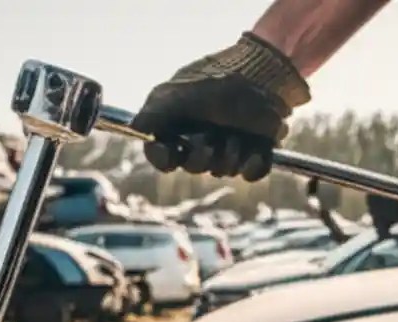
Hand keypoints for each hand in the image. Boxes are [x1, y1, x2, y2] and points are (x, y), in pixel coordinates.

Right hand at [133, 33, 310, 181]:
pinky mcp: (255, 151)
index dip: (163, 159)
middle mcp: (201, 140)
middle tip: (207, 141)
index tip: (170, 151)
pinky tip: (254, 151)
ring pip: (223, 170)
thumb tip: (136, 129)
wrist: (262, 72)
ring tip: (235, 132)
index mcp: (179, 126)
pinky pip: (253, 173)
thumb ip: (154, 113)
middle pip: (193, 167)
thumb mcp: (179, 93)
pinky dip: (254, 165)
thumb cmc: (216, 78)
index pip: (162, 156)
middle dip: (199, 156)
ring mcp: (228, 147)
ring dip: (228, 153)